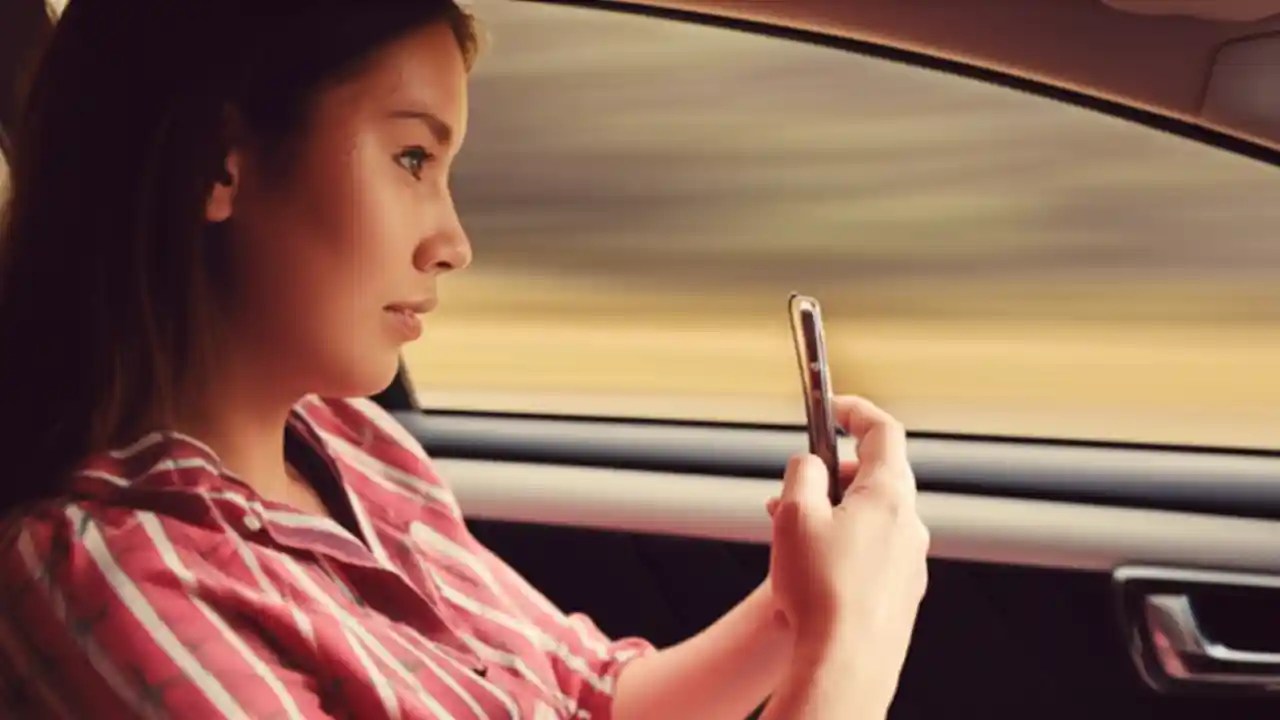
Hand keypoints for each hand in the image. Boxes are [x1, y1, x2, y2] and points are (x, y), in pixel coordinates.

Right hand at [765, 396, 928, 709]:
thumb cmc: (820, 592)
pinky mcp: (902, 593)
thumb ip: (802, 474)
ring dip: (834, 514)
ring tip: (792, 536)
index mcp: (888, 496)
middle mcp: (909, 525)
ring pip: (871, 518)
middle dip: (833, 473)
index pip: (884, 431)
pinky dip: (844, 546)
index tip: (833, 406)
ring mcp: (910, 561)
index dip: (856, 410)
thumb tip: (810, 464)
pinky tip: (812, 572)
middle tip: (797, 486)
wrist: (846, 665)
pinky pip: (873, 553)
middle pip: (875, 476)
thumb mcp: (794, 515)